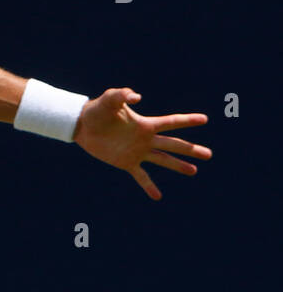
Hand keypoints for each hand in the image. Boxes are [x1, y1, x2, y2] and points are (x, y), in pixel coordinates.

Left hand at [74, 88, 211, 199]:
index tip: (205, 119)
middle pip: (173, 144)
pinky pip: (140, 176)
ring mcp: (137, 151)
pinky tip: (157, 197)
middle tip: (209, 154)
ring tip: (194, 171)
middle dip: (191, 149)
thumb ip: (122, 94)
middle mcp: (145, 139)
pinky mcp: (126, 162)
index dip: (187, 120)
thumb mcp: (109, 100)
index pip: (171, 122)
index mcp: (145, 124)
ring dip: (178, 166)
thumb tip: (137, 96)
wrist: (82, 125)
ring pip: (162, 160)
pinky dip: (149, 186)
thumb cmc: (97, 110)